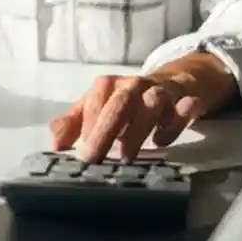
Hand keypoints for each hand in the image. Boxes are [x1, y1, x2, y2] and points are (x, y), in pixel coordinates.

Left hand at [49, 53, 237, 161]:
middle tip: (94, 158)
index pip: (95, 102)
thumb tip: (55, 143)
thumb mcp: (96, 108)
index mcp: (108, 86)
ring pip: (152, 103)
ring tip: (126, 156)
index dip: (87, 126)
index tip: (81, 153)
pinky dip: (174, 123)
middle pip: (120, 103)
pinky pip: (184, 108)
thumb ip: (73, 124)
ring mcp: (161, 92)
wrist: (172, 82)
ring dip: (137, 129)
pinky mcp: (186, 101)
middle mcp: (134, 85)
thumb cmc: (127, 101)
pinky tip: (161, 141)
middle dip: (105, 130)